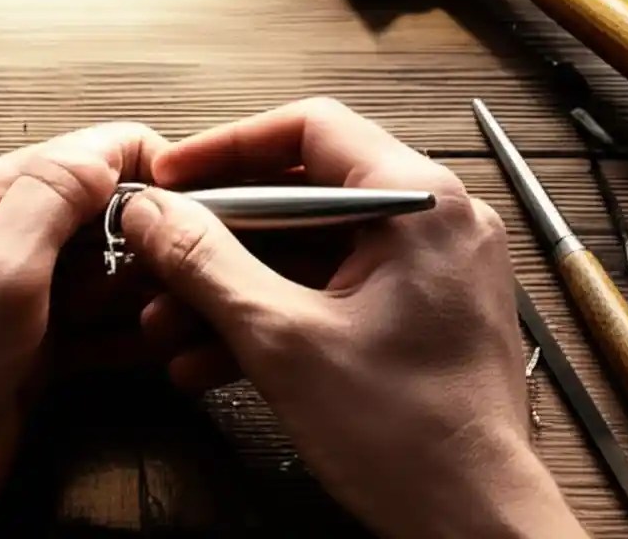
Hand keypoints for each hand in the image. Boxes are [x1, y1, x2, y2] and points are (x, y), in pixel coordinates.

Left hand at [0, 123, 164, 538]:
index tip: (186, 202)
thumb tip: (102, 150)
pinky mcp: (30, 348)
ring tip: (170, 316)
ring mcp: (13, 297)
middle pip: (97, 212)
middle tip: (176, 275)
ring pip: (102, 270)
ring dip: (141, 289)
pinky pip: (94, 324)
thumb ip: (48, 200)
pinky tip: (154, 345)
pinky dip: (127, 332)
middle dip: (144, 239)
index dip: (138, 170)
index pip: (76, 153)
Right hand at [121, 99, 584, 538]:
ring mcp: (424, 272)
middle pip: (299, 193)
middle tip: (159, 257)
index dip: (226, 148)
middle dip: (217, 238)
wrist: (474, 527)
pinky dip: (269, 317)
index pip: (310, 128)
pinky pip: (326, 292)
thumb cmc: (414, 441)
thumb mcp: (282, 341)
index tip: (172, 177)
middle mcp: (431, 224)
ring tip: (169, 326)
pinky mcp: (412, 315)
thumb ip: (207, 265)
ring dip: (231, 287)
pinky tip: (210, 359)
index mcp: (418, 204)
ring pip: (305, 251)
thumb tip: (152, 213)